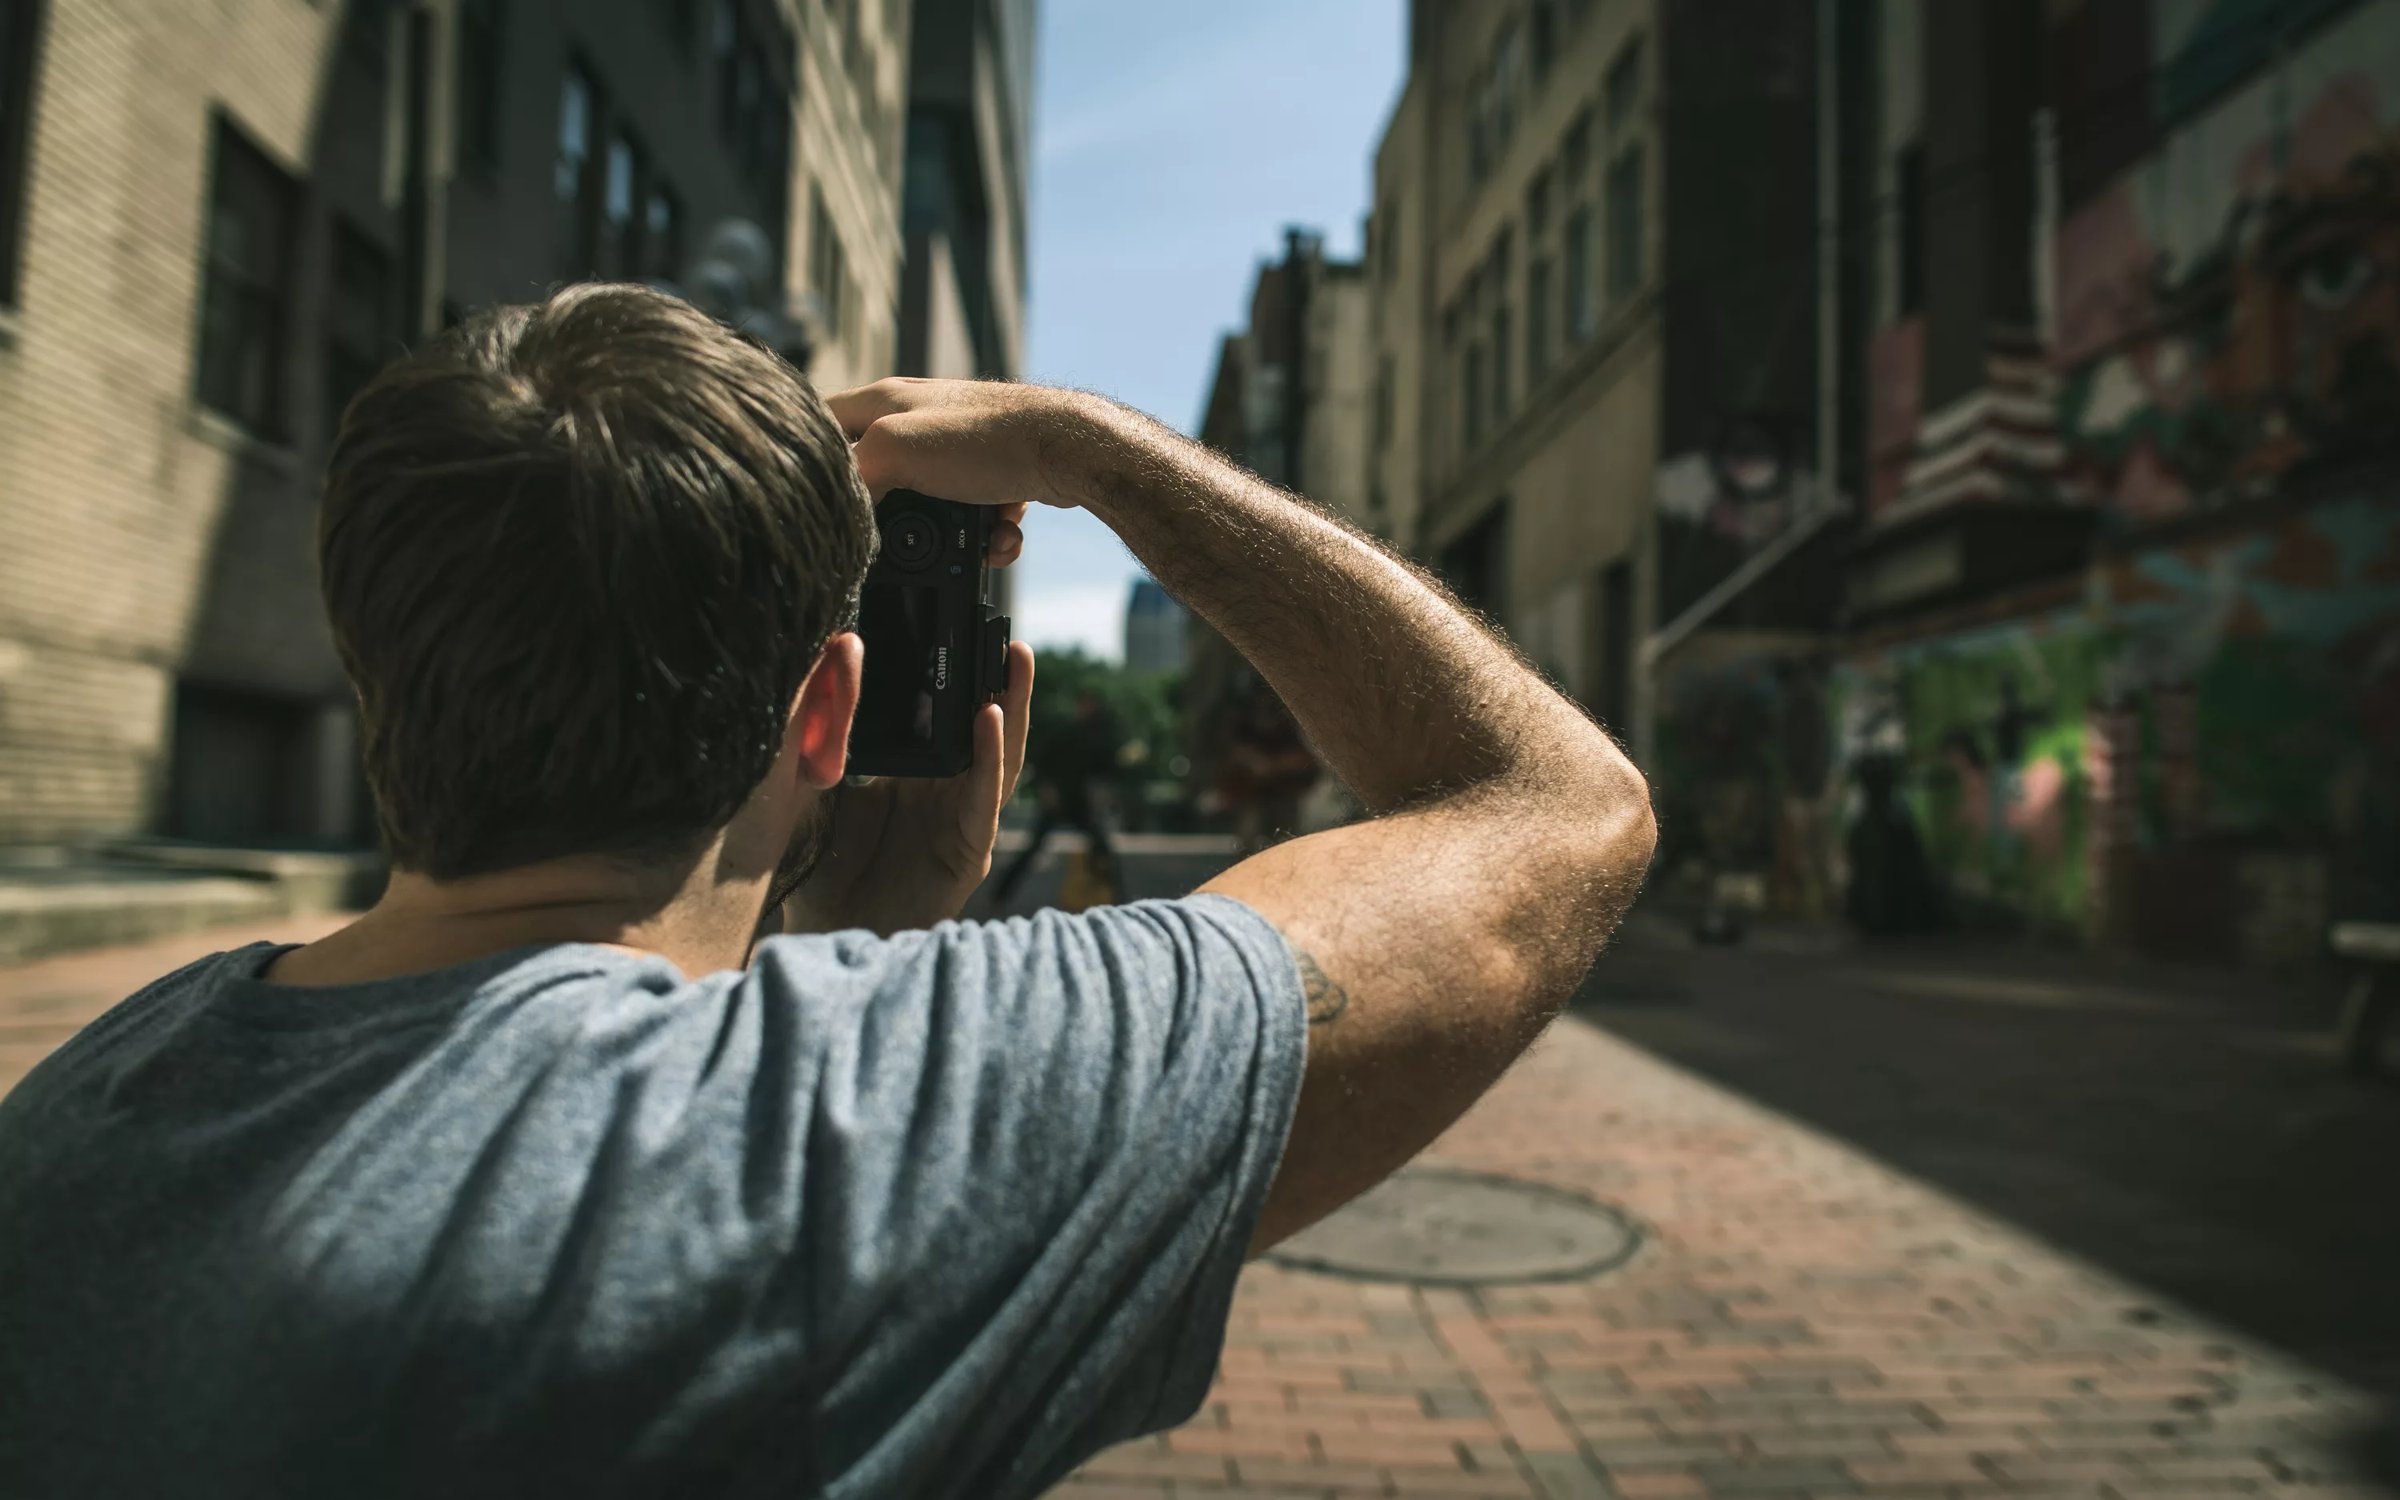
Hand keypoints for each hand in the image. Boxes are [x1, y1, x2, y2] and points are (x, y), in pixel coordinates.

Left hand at [783, 641, 1036, 935]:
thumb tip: (828, 664)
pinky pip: (985, 799)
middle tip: (1006, 632)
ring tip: (1015, 660)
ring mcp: (962, 822)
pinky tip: (991, 720)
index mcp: (916, 776)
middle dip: (1000, 681)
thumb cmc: (823, 867)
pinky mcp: (967, 852)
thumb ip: (833, 732)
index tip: (962, 630)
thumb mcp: (824, 784)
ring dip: (1011, 706)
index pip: (948, 719)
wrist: (825, 933)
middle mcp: (946, 795)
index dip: (961, 679)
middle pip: (984, 729)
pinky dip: (989, 758)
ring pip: (1000, 756)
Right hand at [826, 377, 1137, 511]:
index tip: (814, 500)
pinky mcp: (992, 472)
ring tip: (973, 540)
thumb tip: (842, 508)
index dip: (812, 459)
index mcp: (884, 401)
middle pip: (879, 475)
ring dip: (950, 535)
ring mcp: (956, 446)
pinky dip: (986, 533)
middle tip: (904, 539)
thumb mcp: (897, 449)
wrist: (1067, 451)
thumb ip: (855, 474)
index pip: (823, 423)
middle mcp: (918, 418)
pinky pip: (974, 514)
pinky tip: (1000, 537)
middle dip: (895, 517)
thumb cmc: (985, 438)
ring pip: (932, 505)